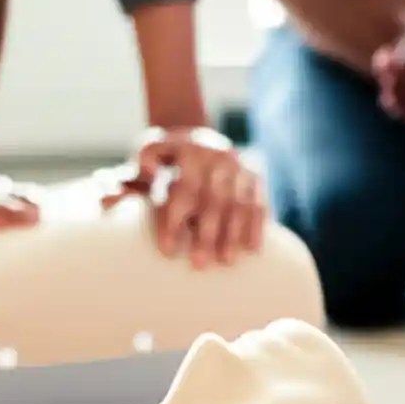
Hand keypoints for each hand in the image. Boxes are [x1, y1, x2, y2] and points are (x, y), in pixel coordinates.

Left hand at [114, 128, 266, 267]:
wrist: (200, 139)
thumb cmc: (169, 155)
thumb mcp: (152, 149)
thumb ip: (145, 160)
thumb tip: (148, 173)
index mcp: (191, 149)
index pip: (184, 190)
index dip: (175, 222)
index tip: (168, 251)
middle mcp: (219, 156)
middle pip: (214, 201)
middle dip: (207, 235)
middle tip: (199, 264)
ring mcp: (241, 166)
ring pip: (238, 204)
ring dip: (233, 235)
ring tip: (225, 261)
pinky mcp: (256, 176)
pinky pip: (259, 203)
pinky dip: (257, 226)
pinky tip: (252, 248)